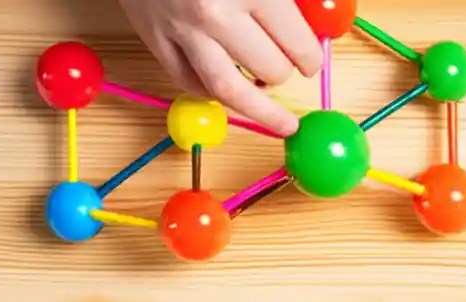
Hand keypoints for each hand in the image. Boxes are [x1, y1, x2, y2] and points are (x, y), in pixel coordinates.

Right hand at [119, 0, 320, 134]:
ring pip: (229, 91)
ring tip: (279, 121)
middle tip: (289, 71)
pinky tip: (229, 90)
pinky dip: (214, 93)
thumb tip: (309, 29)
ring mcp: (182, 32)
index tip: (311, 62)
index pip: (297, 45)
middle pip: (270, 70)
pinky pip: (190, 83)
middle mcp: (216, 15)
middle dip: (285, 74)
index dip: (311, 58)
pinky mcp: (154, 40)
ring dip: (260, 109)